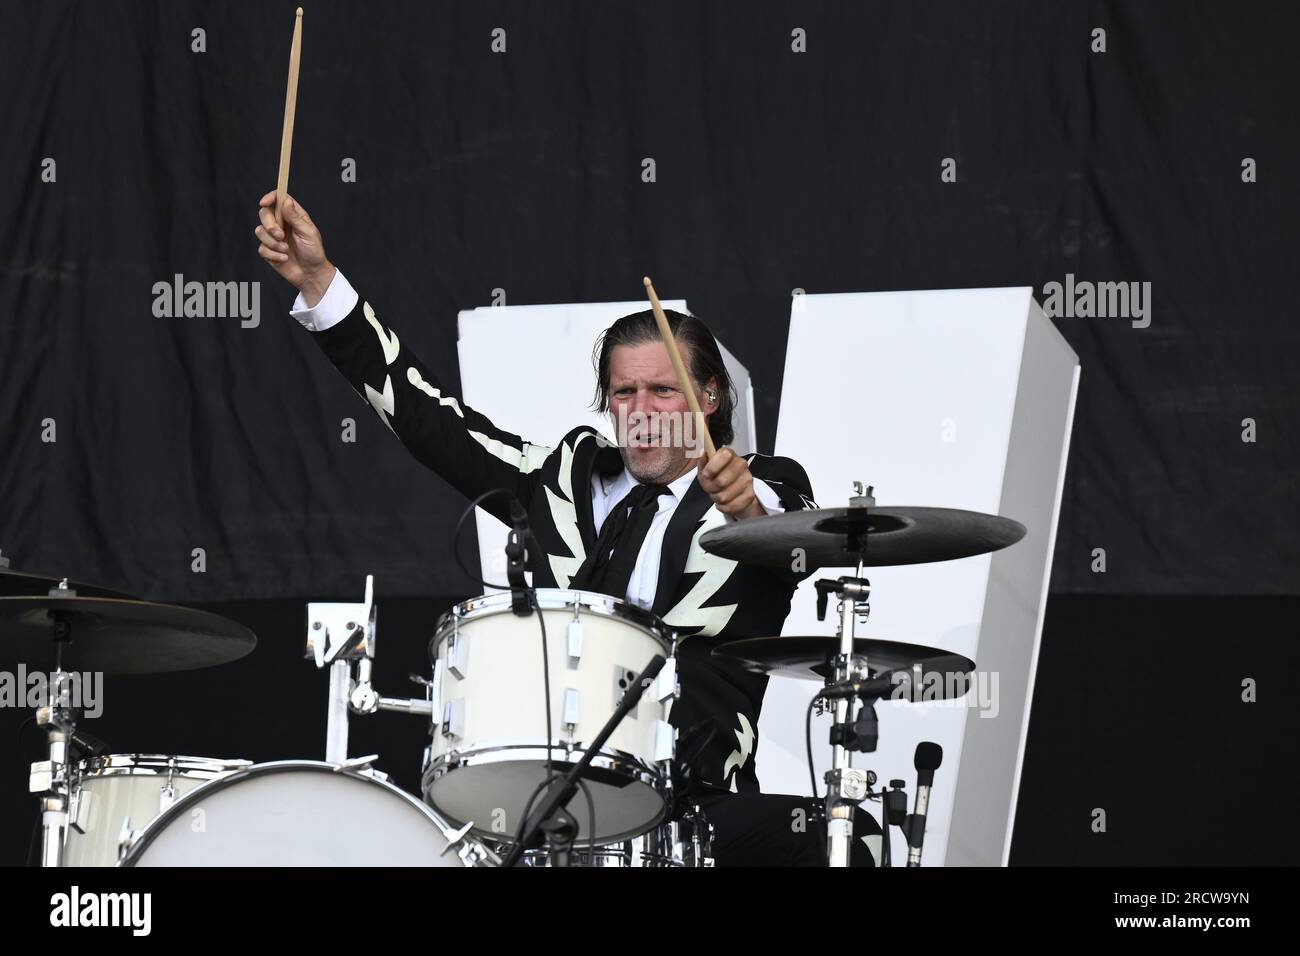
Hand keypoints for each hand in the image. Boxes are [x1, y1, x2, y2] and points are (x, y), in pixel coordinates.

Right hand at [254, 190, 334, 305]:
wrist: (311, 273)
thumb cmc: (313, 252)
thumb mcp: (308, 233)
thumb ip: (296, 218)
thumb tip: (286, 202)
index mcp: (293, 216)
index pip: (278, 199)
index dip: (270, 197)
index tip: (264, 203)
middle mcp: (281, 223)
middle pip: (264, 213)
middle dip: (269, 224)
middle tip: (280, 235)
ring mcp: (273, 237)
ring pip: (260, 231)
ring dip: (273, 243)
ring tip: (286, 250)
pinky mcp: (268, 250)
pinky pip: (262, 248)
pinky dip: (273, 255)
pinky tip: (284, 259)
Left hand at [698, 447, 766, 519]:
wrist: (735, 489)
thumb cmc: (719, 476)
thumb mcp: (706, 468)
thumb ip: (702, 462)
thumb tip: (702, 454)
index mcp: (729, 454)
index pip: (724, 456)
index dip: (712, 467)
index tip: (706, 474)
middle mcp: (741, 464)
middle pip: (721, 481)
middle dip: (711, 488)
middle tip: (710, 487)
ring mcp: (747, 480)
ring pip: (724, 496)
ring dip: (716, 498)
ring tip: (718, 493)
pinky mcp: (750, 495)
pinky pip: (730, 506)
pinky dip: (723, 507)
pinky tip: (725, 501)